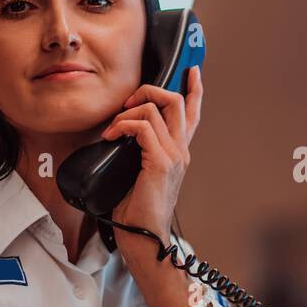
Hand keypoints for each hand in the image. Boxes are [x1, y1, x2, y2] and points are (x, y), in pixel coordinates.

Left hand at [100, 65, 202, 243]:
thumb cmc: (137, 209)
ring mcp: (174, 156)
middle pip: (177, 101)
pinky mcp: (161, 162)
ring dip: (129, 112)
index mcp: (179, 152)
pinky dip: (123, 125)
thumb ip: (140, 151)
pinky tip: (111, 136)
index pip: (193, 114)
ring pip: (158, 109)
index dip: (194, 89)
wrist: (143, 235)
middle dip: (149, 91)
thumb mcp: (140, 172)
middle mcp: (181, 151)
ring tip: (113, 128)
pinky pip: (143, 127)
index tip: (192, 70)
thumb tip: (119, 133)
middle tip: (128, 103)